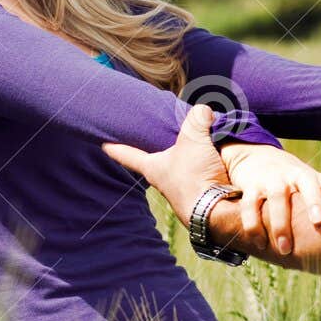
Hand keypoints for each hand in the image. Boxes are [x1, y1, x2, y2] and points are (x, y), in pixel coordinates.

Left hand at [102, 104, 230, 225]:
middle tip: (157, 132)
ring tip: (198, 138)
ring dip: (189, 154)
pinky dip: (207, 161)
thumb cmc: (195, 177)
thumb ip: (196, 119)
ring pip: (182, 165)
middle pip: (156, 159)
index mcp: (153, 167)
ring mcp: (183, 188)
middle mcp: (164, 179)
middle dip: (158, 147)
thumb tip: (203, 110)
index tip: (103, 144)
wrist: (217, 210)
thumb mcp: (193, 140)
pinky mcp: (203, 193)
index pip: (128, 155)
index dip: (116, 148)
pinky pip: (202, 172)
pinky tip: (216, 153)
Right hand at [218, 142, 320, 254]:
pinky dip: (250, 225)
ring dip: (266, 227)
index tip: (319, 220)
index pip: (310, 186)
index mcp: (304, 177)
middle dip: (283, 223)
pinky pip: (246, 208)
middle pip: (281, 197)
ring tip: (272, 249)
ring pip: (260, 204)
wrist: (257, 156)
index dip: (314, 202)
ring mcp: (264, 183)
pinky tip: (257, 243)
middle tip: (288, 248)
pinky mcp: (248, 189)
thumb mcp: (316, 177)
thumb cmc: (295, 176)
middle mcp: (283, 178)